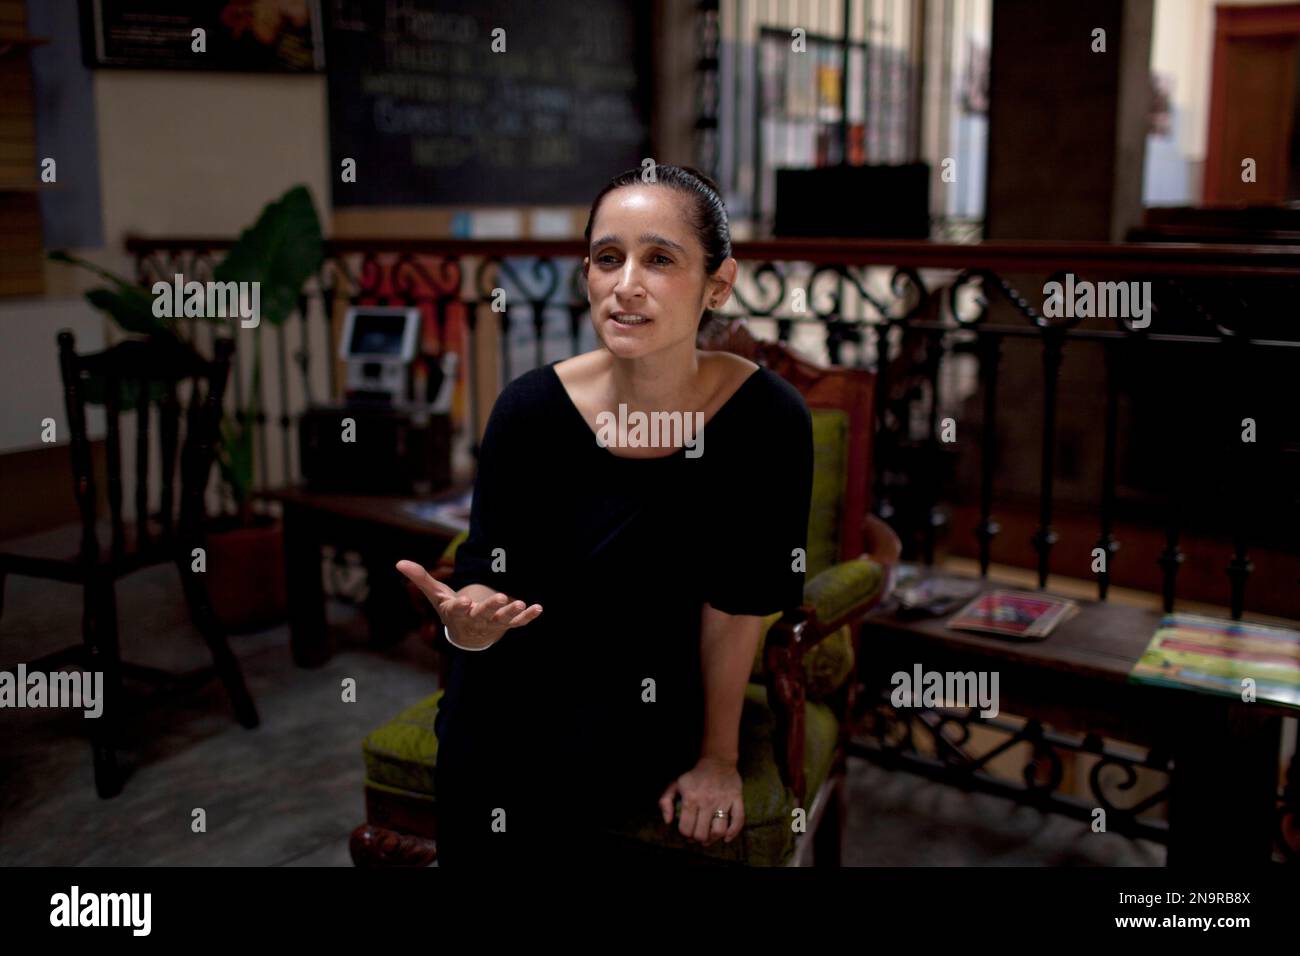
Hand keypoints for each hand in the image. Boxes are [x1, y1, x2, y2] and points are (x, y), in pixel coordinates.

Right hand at [395, 560, 541, 650]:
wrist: (466, 635)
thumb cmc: (450, 610)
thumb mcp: (436, 595)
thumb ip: (421, 578)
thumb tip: (399, 562)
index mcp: (458, 613)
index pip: (458, 611)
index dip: (461, 607)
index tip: (465, 601)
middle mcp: (475, 620)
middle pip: (483, 614)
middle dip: (492, 607)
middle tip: (502, 597)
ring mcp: (492, 624)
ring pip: (502, 620)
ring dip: (511, 612)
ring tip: (519, 602)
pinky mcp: (506, 625)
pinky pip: (518, 622)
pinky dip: (528, 616)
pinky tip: (538, 608)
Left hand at [658, 756, 744, 845]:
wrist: (717, 760)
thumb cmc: (694, 775)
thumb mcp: (675, 785)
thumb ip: (665, 802)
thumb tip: (668, 821)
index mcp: (690, 799)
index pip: (686, 828)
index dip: (685, 834)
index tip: (687, 831)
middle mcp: (707, 802)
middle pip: (702, 834)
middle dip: (698, 838)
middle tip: (698, 835)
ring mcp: (723, 801)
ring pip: (719, 831)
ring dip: (713, 839)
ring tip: (709, 837)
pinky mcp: (736, 799)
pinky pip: (738, 821)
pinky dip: (733, 833)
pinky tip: (726, 838)